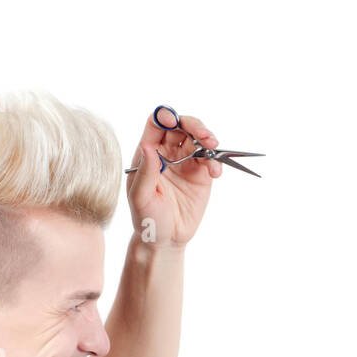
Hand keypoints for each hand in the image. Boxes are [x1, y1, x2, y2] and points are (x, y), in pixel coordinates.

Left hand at [127, 111, 219, 248]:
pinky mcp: (201, 175)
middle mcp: (167, 153)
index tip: (173, 121)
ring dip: (208, 137)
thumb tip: (147, 147)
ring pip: (198, 139)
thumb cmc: (146, 218)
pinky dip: (216, 161)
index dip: (165, 117)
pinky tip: (215, 171)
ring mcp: (186, 162)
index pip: (156, 125)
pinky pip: (211, 160)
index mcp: (148, 153)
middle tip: (204, 135)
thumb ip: (144, 172)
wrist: (165, 239)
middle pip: (181, 126)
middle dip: (194, 125)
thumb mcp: (140, 197)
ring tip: (213, 146)